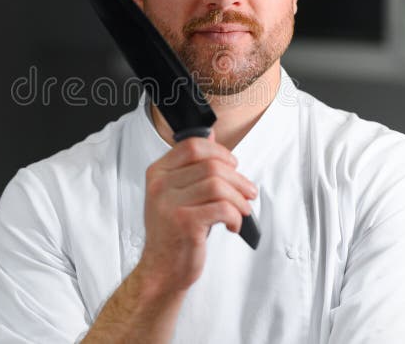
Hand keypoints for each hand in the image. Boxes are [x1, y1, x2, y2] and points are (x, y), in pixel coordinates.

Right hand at [136, 131, 257, 296]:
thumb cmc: (172, 231)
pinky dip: (235, 216)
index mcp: (157, 173)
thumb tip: (211, 136)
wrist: (162, 268)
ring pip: (218, 185)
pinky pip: (222, 208)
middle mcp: (160, 186)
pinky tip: (232, 224)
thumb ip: (192, 165)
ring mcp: (170, 204)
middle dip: (238, 179)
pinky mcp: (184, 223)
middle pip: (211, 165)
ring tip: (242, 210)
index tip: (232, 165)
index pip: (192, 146)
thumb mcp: (175, 193)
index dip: (220, 152)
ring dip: (239, 198)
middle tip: (247, 192)